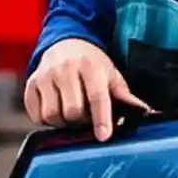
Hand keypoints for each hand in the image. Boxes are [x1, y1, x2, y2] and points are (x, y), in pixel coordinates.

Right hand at [24, 38, 149, 140]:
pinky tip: (56, 108)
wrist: (66, 42)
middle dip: (82, 120)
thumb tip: (147, 112)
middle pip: (73, 111)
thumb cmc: (91, 63)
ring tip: (71, 111)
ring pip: (52, 115)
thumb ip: (125, 96)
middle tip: (86, 115)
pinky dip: (46, 119)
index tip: (103, 135)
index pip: (97, 97)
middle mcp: (65, 69)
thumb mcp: (111, 74)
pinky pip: (36, 114)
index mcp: (89, 66)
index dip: (101, 119)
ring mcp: (45, 76)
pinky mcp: (31, 84)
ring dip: (64, 121)